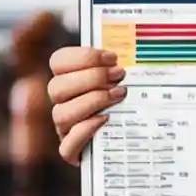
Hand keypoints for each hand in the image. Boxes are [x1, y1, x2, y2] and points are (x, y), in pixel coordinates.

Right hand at [47, 47, 126, 164]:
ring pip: (61, 114)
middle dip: (92, 78)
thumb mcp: (127, 76)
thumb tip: (138, 45)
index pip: (57, 61)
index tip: (112, 57)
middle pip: (57, 87)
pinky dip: (85, 132)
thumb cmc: (131, 97)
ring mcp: (64, 128)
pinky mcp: (72, 151)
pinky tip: (106, 120)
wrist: (137, 135)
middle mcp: (62, 102)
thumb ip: (122, 63)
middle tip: (119, 75)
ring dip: (92, 101)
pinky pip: (67, 147)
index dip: (83, 56)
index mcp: (68, 78)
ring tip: (119, 95)